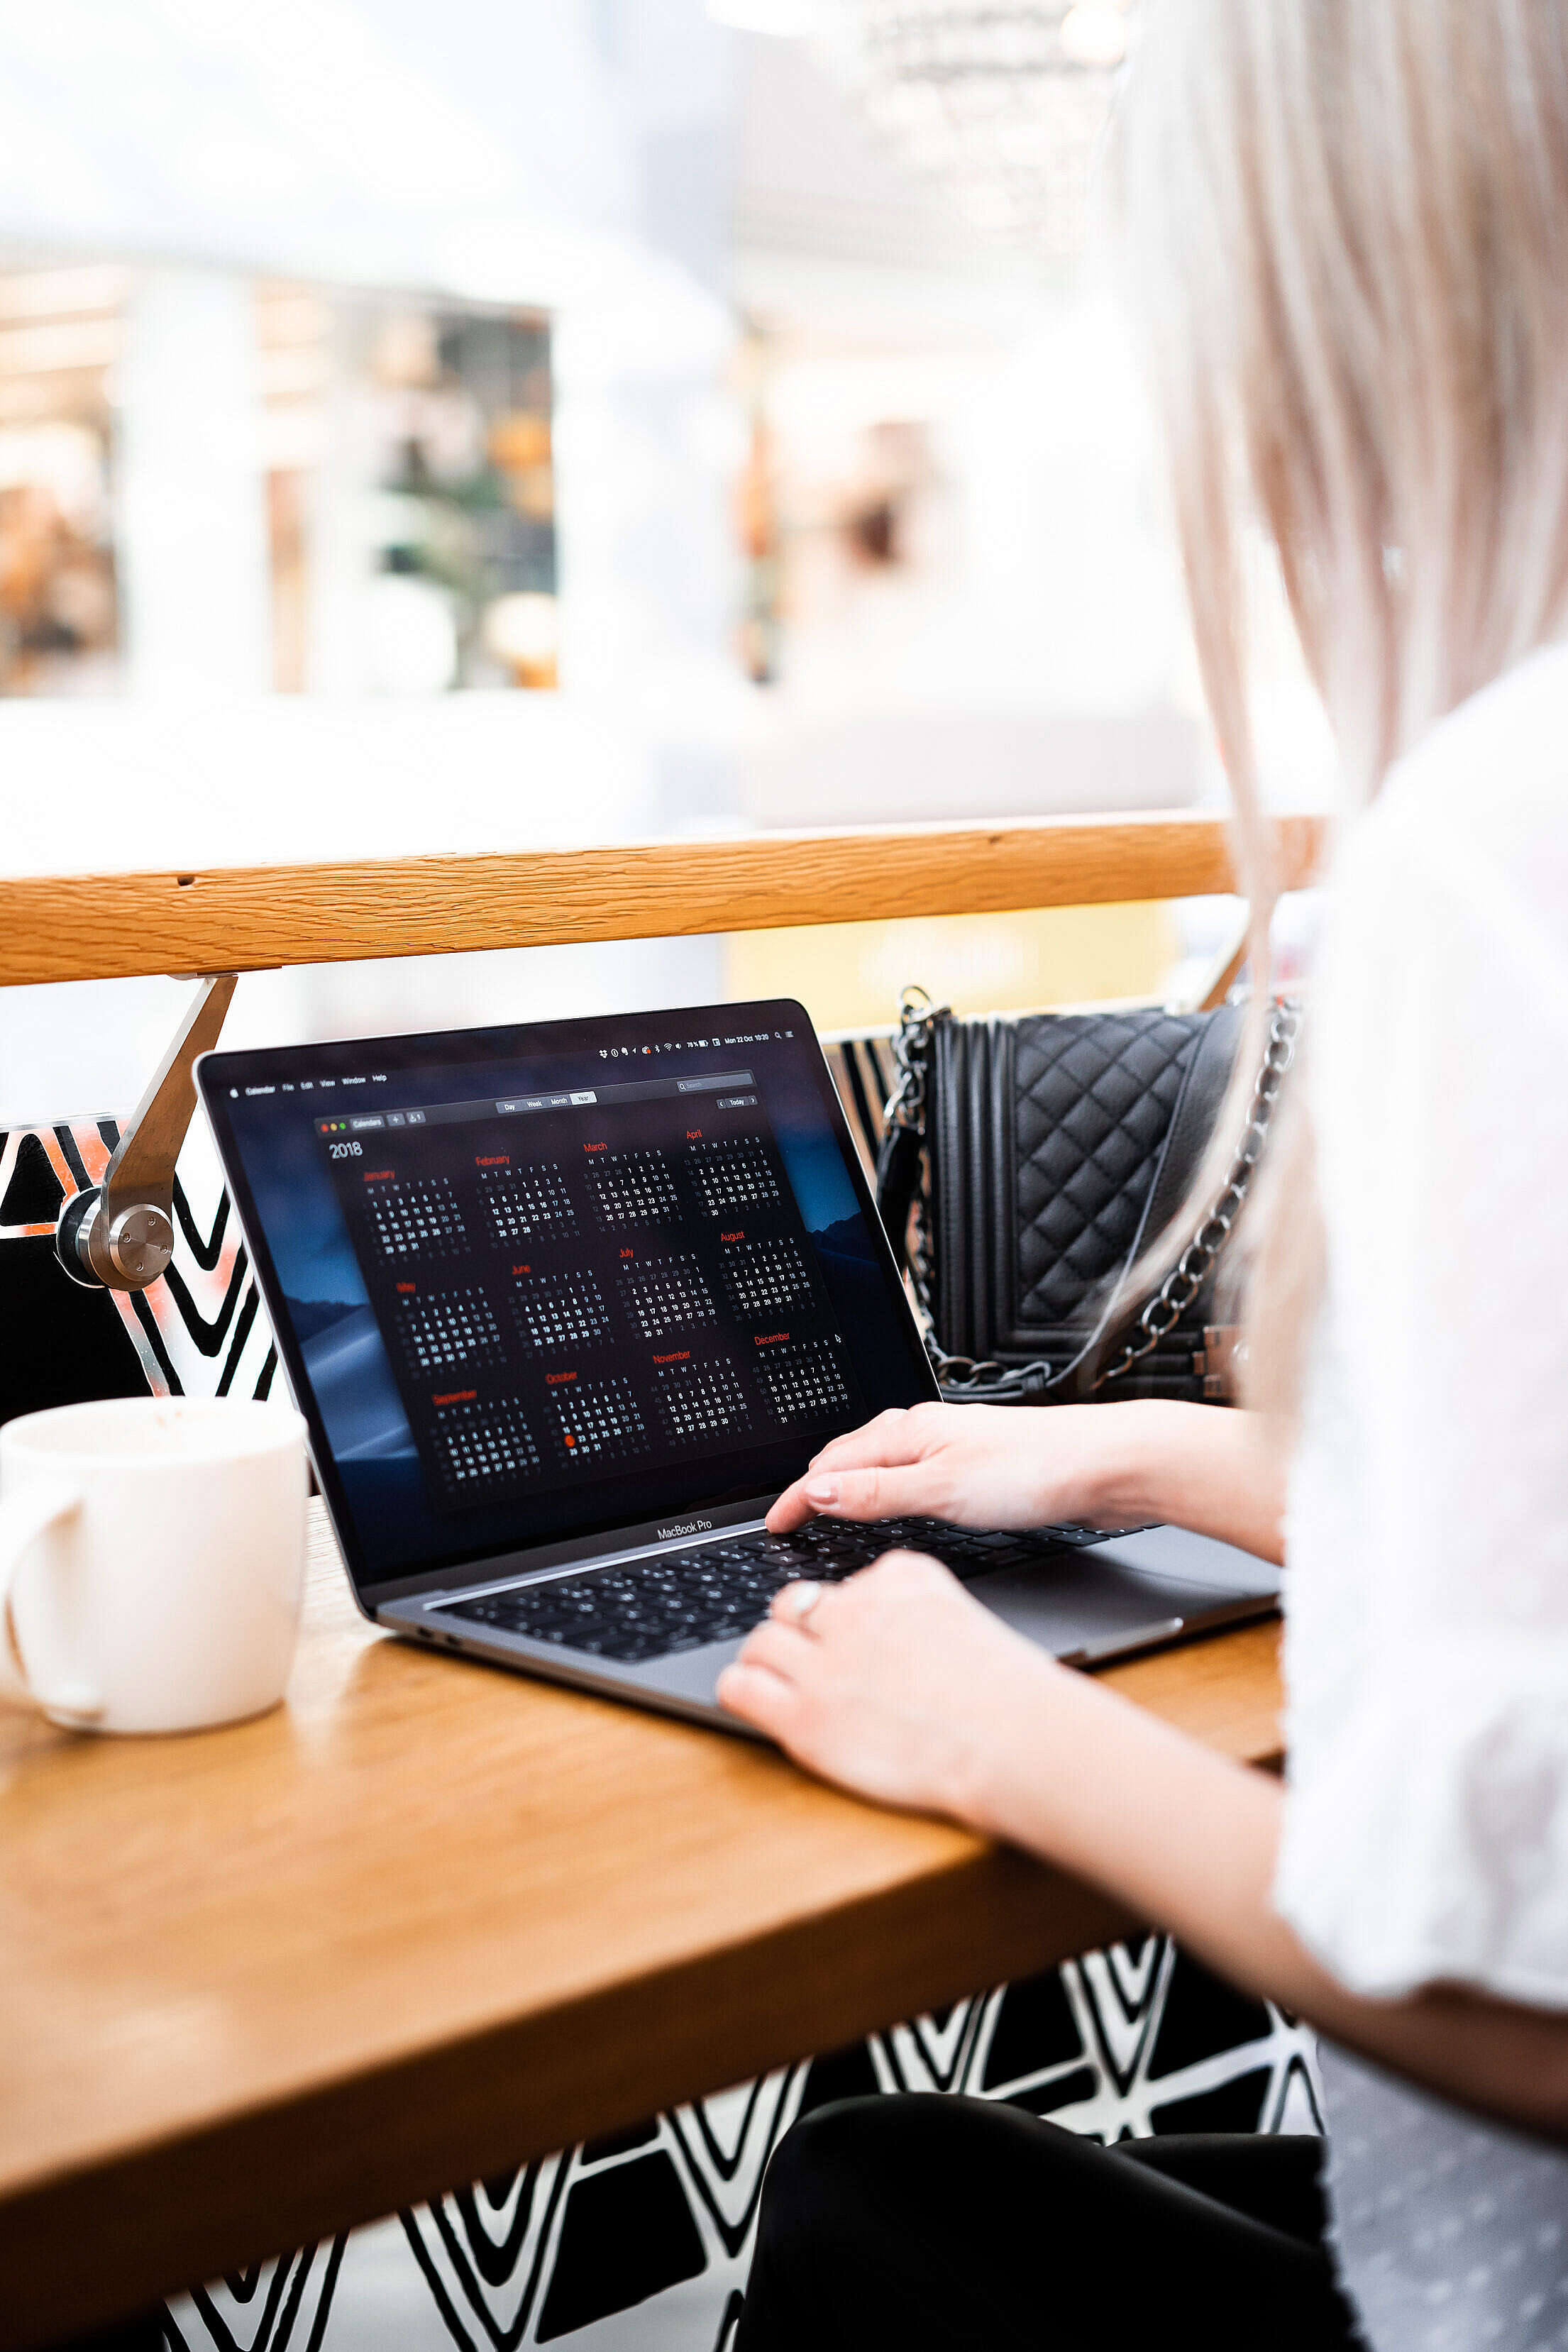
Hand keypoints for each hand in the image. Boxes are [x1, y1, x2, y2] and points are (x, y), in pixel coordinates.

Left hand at [715, 1547, 1071, 1821]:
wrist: (1010, 1740)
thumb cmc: (1004, 1694)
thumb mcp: (964, 1618)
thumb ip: (918, 1611)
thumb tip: (893, 1628)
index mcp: (897, 1578)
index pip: (845, 1582)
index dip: (841, 1613)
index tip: (848, 1634)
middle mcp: (854, 1611)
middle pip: (793, 1602)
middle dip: (797, 1630)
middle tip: (811, 1660)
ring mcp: (825, 1664)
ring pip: (761, 1640)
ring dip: (768, 1658)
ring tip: (781, 1681)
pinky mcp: (805, 1718)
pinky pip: (740, 1686)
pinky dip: (741, 1688)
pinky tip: (755, 1698)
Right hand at [767, 1399, 1145, 1534]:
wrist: (1109, 1466)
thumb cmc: (1037, 1470)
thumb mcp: (943, 1491)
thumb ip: (878, 1494)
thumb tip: (818, 1493)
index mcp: (909, 1433)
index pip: (832, 1466)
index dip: (798, 1498)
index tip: (774, 1524)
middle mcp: (926, 1433)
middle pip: (851, 1455)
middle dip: (816, 1482)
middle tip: (792, 1516)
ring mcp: (953, 1446)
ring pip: (883, 1461)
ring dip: (851, 1482)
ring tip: (831, 1507)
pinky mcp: (977, 1465)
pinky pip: (913, 1474)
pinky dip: (886, 1488)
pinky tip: (899, 1502)